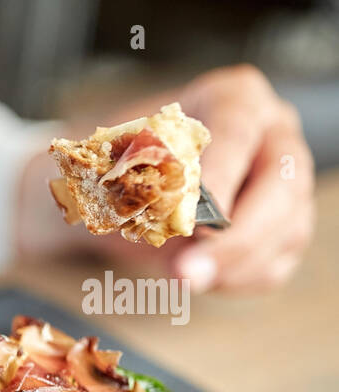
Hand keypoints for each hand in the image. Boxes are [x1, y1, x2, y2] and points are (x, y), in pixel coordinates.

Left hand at [18, 64, 314, 292]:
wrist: (119, 185)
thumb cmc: (121, 160)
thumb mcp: (114, 154)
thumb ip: (126, 170)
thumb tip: (129, 201)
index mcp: (235, 100)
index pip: (239, 128)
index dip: (220, 173)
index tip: (194, 217)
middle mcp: (273, 136)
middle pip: (282, 185)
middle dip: (236, 237)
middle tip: (187, 271)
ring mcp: (286, 183)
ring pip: (287, 229)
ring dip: (235, 265)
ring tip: (184, 279)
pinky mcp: (282, 228)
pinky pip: (275, 262)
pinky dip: (238, 279)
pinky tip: (200, 280)